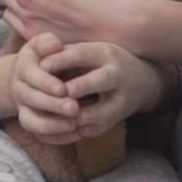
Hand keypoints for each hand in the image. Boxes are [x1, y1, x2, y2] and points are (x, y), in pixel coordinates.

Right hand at [10, 32, 81, 141]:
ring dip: (53, 125)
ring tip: (75, 124)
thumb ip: (48, 42)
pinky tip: (76, 134)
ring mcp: (23, 108)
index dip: (46, 83)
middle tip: (74, 108)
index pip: (31, 76)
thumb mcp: (43, 44)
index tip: (63, 89)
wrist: (30, 75)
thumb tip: (54, 45)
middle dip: (53, 106)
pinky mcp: (31, 122)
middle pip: (32, 100)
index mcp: (23, 68)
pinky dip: (57, 138)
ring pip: (31, 122)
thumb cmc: (45, 56)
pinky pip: (39, 136)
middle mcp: (20, 89)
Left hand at [37, 41, 168, 140]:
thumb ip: (67, 53)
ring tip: (65, 117)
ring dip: (85, 115)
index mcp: (105, 53)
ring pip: (106, 109)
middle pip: (103, 79)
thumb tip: (39, 57)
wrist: (142, 82)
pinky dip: (84, 130)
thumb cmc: (105, 62)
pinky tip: (67, 131)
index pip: (83, 53)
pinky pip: (101, 127)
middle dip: (82, 86)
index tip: (42, 65)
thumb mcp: (91, 51)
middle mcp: (116, 75)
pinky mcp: (118, 118)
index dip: (63, 59)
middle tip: (61, 92)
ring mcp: (120, 99)